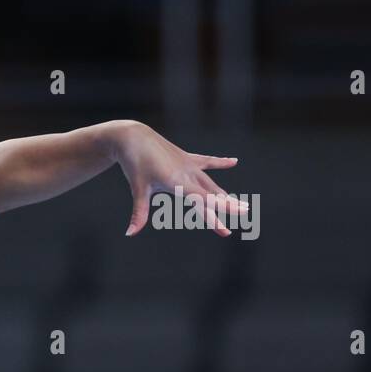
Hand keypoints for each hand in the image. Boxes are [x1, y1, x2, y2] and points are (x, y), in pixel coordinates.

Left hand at [112, 122, 244, 236]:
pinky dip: (219, 162)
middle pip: (210, 195)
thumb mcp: (138, 190)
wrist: (133, 138)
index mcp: (177, 182)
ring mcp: (189, 164)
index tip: (240, 211)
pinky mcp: (186, 157)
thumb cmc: (135, 165)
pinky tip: (234, 161)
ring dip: (223, 195)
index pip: (204, 198)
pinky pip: (206, 161)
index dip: (222, 206)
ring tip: (240, 205)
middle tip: (233, 226)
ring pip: (210, 183)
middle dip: (224, 209)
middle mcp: (187, 173)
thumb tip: (130, 233)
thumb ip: (139, 213)